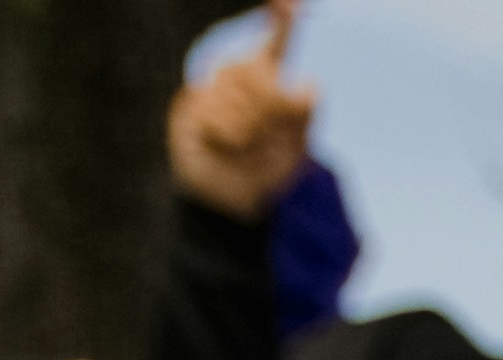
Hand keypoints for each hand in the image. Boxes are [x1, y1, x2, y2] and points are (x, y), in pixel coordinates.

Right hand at [176, 0, 317, 216]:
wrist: (226, 198)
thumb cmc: (263, 170)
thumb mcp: (294, 149)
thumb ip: (301, 118)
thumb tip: (309, 84)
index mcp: (270, 79)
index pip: (279, 42)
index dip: (282, 20)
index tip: (287, 2)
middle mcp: (241, 74)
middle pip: (266, 82)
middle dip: (272, 119)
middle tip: (265, 140)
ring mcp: (216, 86)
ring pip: (243, 104)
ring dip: (249, 136)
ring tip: (240, 146)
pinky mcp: (193, 103)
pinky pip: (219, 120)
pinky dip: (226, 141)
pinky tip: (220, 145)